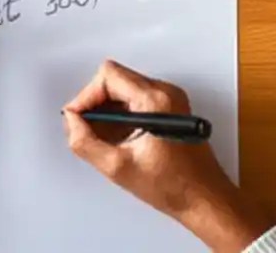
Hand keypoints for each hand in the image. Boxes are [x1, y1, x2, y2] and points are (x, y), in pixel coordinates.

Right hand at [62, 60, 272, 252]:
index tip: (77, 116)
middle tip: (85, 127)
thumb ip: (85, 142)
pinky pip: (136, 99)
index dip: (86, 96)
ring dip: (107, 109)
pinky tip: (118, 139)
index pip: (108, 76)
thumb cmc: (174, 186)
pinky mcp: (171, 108)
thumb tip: (71, 122)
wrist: (204, 199)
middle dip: (95, 102)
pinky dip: (121, 114)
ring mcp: (170, 99)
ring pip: (124, 88)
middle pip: (116, 79)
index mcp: (156, 101)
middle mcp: (166, 93)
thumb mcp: (118, 167)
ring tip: (102, 137)